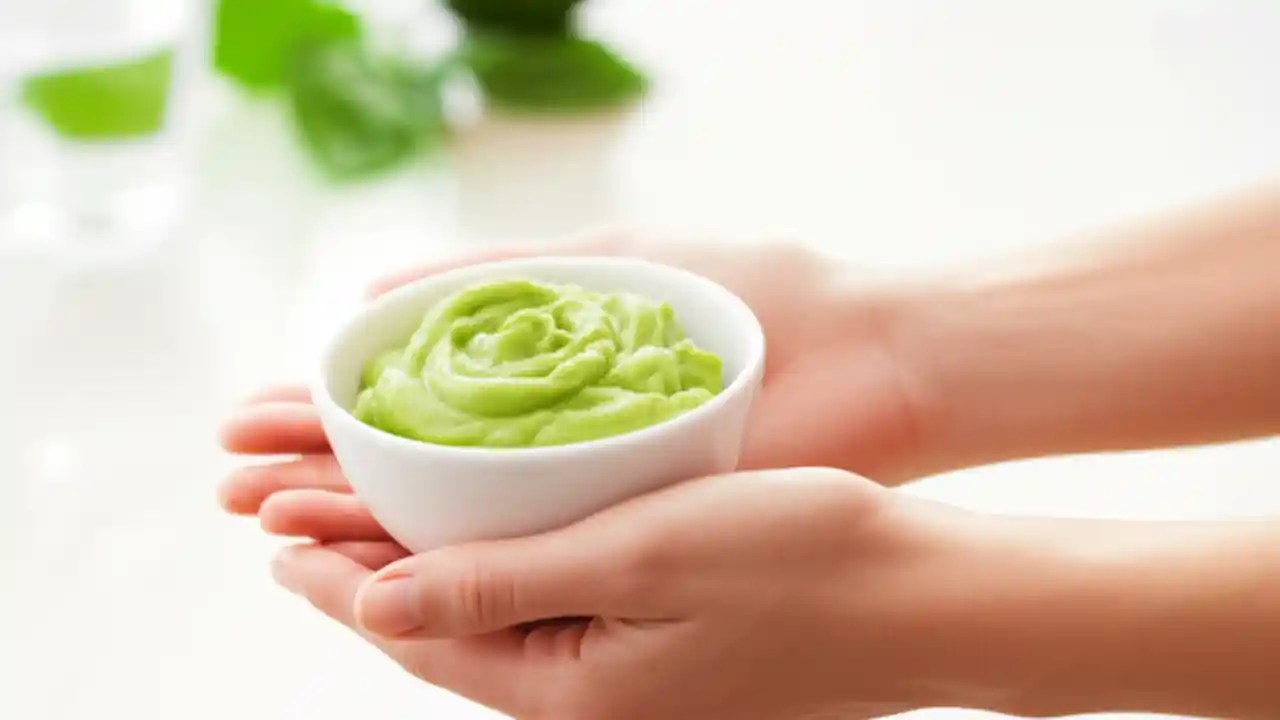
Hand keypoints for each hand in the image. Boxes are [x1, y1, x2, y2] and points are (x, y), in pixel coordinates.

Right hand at [221, 231, 932, 491]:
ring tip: (266, 511)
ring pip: (455, 529)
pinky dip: (443, 558)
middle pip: (417, 478)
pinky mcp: (636, 545)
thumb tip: (379, 287)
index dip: (331, 419)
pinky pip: (526, 562)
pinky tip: (368, 557)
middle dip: (319, 475)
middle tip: (230, 479)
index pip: (415, 413)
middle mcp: (559, 460)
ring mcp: (594, 510)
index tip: (256, 421)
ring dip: (355, 522)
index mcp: (548, 391)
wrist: (877, 354)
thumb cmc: (764, 297)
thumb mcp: (615, 263)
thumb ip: (504, 278)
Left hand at [263, 468, 1048, 719]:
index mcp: (570, 689)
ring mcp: (630, 682)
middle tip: (300, 518)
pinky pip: (551, 609)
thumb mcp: (639, 558)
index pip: (417, 632)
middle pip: (445, 628)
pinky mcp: (664, 654)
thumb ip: (502, 582)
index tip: (275, 535)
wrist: (928, 597)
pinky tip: (493, 533)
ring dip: (430, 566)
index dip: (338, 580)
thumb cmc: (803, 564)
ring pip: (496, 617)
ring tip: (374, 521)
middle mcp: (589, 699)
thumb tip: (374, 606)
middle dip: (366, 571)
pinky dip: (501, 567)